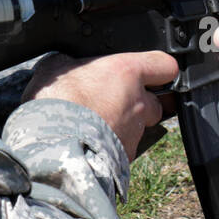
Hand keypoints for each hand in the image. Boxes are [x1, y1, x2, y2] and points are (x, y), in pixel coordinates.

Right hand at [21, 51, 179, 158]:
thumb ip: (74, 63)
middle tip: (116, 103)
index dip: (159, 69)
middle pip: (156, 102)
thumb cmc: (56, 102)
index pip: (165, 65)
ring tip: (96, 127)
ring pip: (140, 128)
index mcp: (128, 73)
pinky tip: (91, 145)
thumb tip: (66, 62)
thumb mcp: (57, 65)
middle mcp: (138, 102)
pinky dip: (113, 147)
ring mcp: (135, 131)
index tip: (150, 71)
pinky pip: (125, 149)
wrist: (53, 144)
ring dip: (125, 126)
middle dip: (141, 104)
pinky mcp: (127, 156)